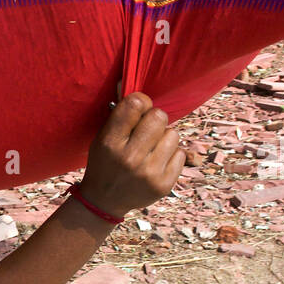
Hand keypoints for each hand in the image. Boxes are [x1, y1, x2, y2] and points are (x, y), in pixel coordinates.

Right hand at [80, 92, 185, 218]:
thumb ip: (119, 115)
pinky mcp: (163, 185)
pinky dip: (171, 155)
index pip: (135, 104)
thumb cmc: (105, 162)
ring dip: (164, 138)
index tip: (138, 110)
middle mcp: (129, 158)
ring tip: (151, 149)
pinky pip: (181, 153)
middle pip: (159, 116)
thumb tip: (127, 81)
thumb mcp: (102, 138)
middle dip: (154, 120)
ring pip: (173, 133)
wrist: (104, 202)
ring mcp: (148, 173)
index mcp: (110, 143)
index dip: (141, 103)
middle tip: (147, 131)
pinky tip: (157, 163)